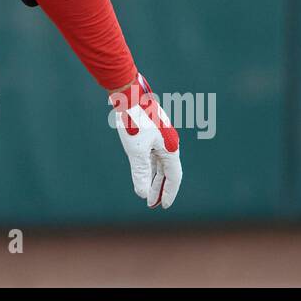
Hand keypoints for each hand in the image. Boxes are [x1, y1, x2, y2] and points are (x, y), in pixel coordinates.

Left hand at [108, 72, 181, 208]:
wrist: (127, 93)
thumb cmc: (133, 120)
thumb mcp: (136, 150)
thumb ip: (140, 173)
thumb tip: (142, 194)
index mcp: (171, 147)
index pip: (174, 176)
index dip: (169, 192)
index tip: (163, 206)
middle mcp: (168, 142)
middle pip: (167, 171)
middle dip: (160, 188)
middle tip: (152, 204)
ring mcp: (159, 136)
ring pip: (158, 162)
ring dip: (153, 178)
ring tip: (147, 193)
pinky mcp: (150, 131)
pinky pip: (151, 153)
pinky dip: (148, 165)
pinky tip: (142, 172)